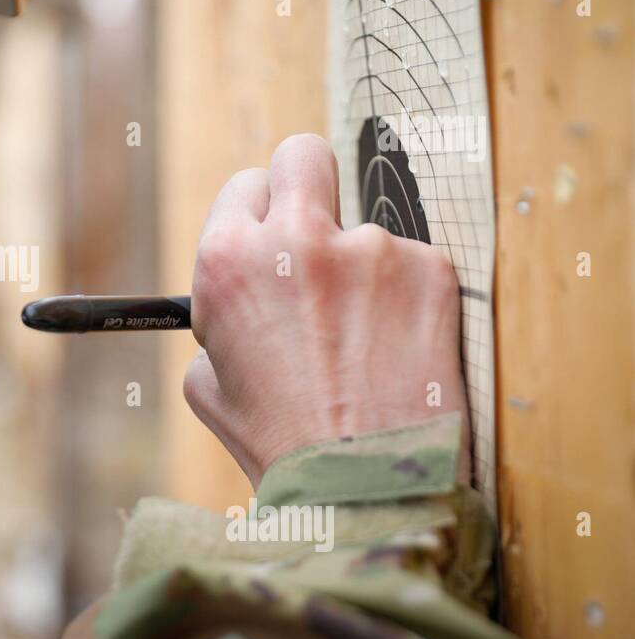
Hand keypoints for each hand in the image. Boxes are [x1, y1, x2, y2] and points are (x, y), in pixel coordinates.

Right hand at [183, 133, 469, 489]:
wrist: (361, 484)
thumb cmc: (277, 443)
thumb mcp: (207, 383)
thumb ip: (219, 319)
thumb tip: (240, 295)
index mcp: (227, 260)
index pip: (245, 185)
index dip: (258, 216)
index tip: (271, 237)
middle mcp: (295, 240)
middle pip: (302, 154)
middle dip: (305, 182)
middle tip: (315, 228)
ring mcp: (369, 248)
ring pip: (364, 230)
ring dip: (361, 271)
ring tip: (361, 345)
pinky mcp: (429, 268)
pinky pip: (412, 266)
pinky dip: (405, 301)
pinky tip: (396, 352)